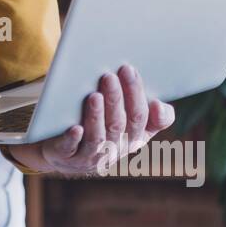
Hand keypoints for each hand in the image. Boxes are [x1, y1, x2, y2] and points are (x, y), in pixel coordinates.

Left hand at [8, 64, 174, 176]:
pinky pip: (71, 149)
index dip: (136, 93)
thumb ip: (150, 113)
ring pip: (98, 137)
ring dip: (97, 116)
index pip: (140, 117)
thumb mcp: (130, 122)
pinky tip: (75, 128)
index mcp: (133, 138)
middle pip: (118, 124)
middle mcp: (114, 149)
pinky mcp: (66, 156)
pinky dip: (74, 139)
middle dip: (115, 99)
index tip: (129, 69)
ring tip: (94, 96)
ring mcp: (90, 155)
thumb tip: (159, 105)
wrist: (67, 153)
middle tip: (109, 76)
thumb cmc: (103, 126)